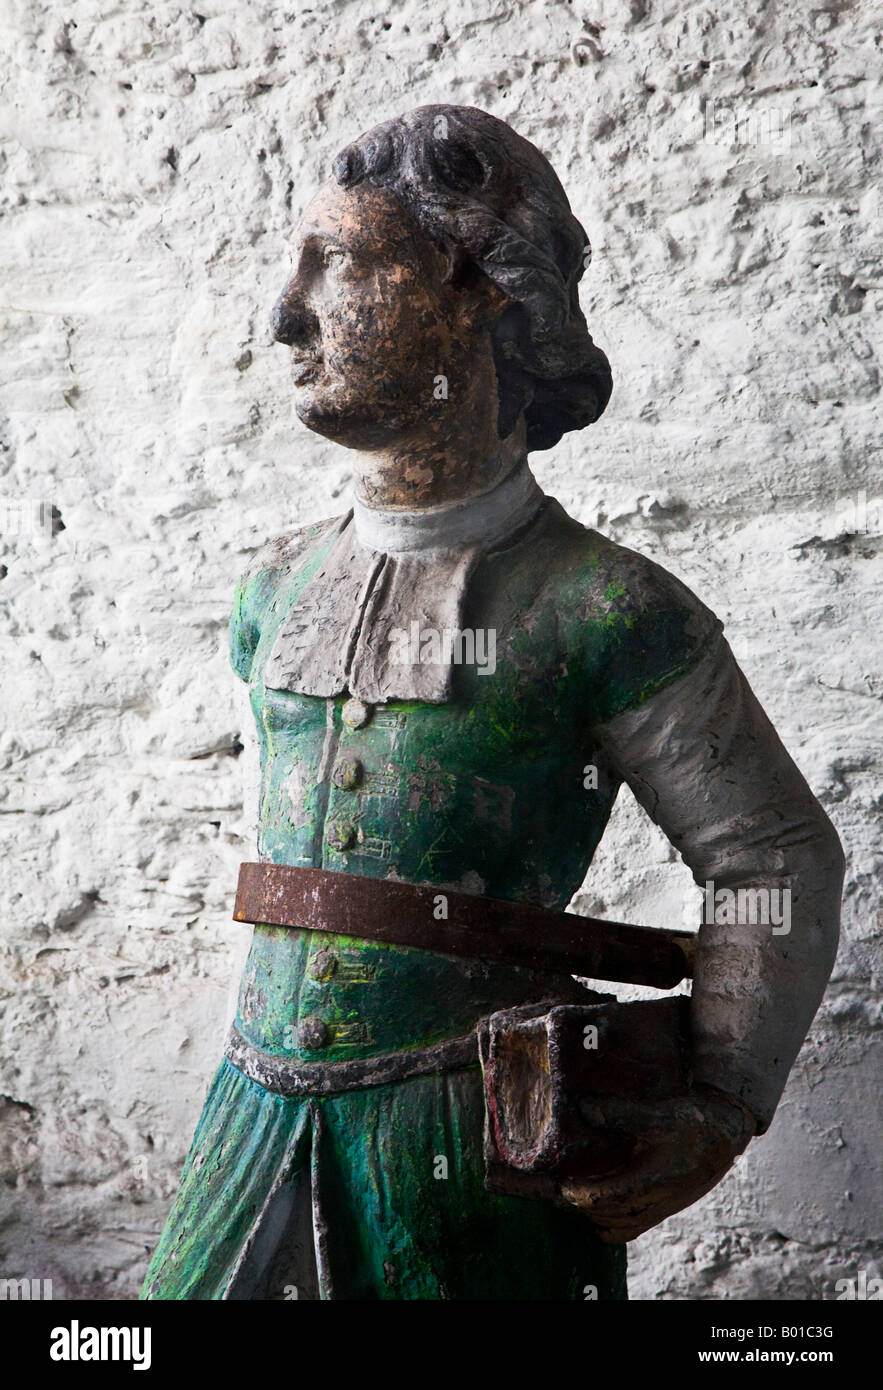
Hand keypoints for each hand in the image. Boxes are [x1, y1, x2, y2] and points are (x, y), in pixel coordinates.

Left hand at [557, 1084, 755, 1242]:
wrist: (726, 1133)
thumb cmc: (694, 1120)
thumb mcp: (659, 1113)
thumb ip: (621, 1113)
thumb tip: (583, 1108)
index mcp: (654, 1179)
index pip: (607, 1197)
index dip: (579, 1194)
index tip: (559, 1183)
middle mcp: (658, 1200)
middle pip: (610, 1215)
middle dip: (582, 1206)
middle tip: (559, 1190)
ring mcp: (664, 1207)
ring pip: (622, 1227)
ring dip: (596, 1217)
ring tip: (576, 1199)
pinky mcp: (667, 1206)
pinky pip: (635, 1228)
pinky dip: (614, 1228)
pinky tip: (601, 1220)